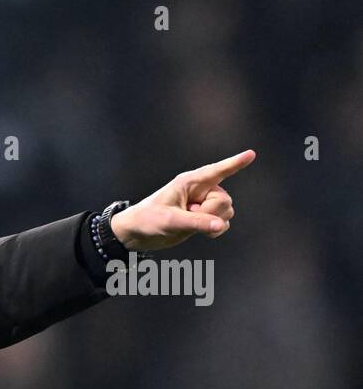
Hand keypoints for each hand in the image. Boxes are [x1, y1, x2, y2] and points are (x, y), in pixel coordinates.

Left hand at [108, 149, 254, 251]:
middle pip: (225, 200)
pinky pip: (222, 223)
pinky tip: (202, 233)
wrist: (137, 234)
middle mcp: (199, 191)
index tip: (251, 154)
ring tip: (188, 223)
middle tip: (188, 217)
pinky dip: (215, 229)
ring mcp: (202, 205)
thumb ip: (196, 222)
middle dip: (211, 213)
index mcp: (189, 182)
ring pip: (226, 211)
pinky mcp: (202, 218)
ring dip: (213, 222)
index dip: (235, 163)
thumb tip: (220, 225)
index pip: (217, 171)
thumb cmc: (147, 220)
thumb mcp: (171, 220)